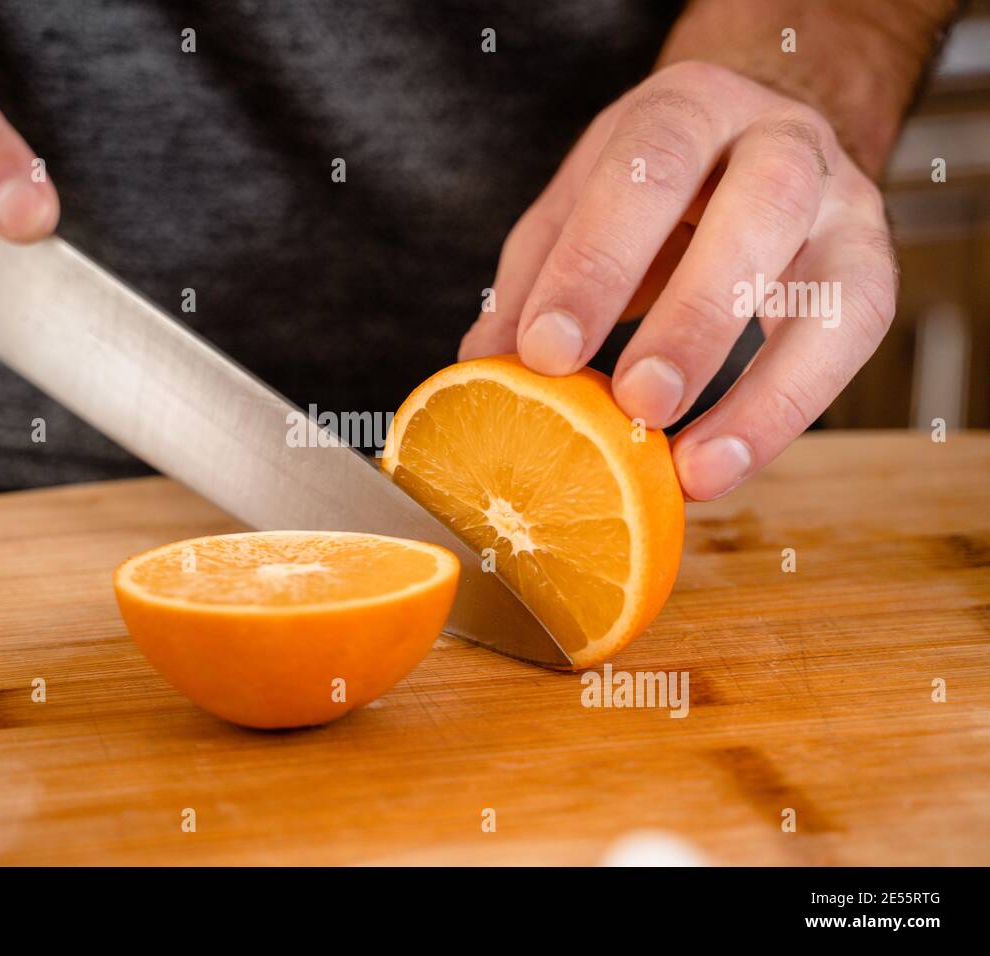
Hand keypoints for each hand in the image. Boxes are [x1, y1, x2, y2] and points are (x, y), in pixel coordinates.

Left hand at [459, 61, 896, 500]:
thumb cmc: (654, 189)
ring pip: (836, 287)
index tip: (547, 352)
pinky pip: (850, 348)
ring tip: (692, 465)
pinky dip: (784, 414)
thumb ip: (535, 279)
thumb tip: (482, 370)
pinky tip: (721, 464)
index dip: (598, 260)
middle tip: (638, 401)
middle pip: (759, 208)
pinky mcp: (871, 273)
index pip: (649, 165)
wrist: (753, 148)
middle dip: (695, 314)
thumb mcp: (580, 208)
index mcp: (689, 108)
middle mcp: (781, 142)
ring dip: (761, 389)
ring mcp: (843, 206)